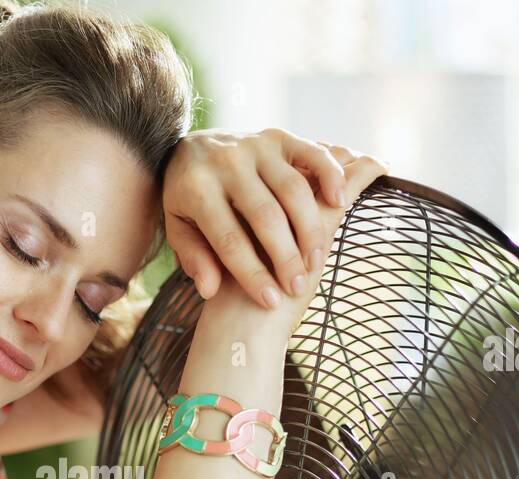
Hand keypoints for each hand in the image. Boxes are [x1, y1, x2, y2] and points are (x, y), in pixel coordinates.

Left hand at [163, 129, 387, 308]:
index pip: (229, 239)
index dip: (252, 274)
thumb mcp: (177, 228)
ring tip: (315, 262)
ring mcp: (254, 146)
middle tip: (297, 288)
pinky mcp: (277, 137)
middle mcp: (227, 164)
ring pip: (293, 190)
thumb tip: (210, 289)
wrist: (189, 147)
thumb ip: (193, 257)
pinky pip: (311, 153)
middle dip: (284, 257)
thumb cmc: (188, 200)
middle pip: (265, 216)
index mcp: (197, 190)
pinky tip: (341, 202)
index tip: (270, 301)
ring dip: (309, 228)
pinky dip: (330, 175)